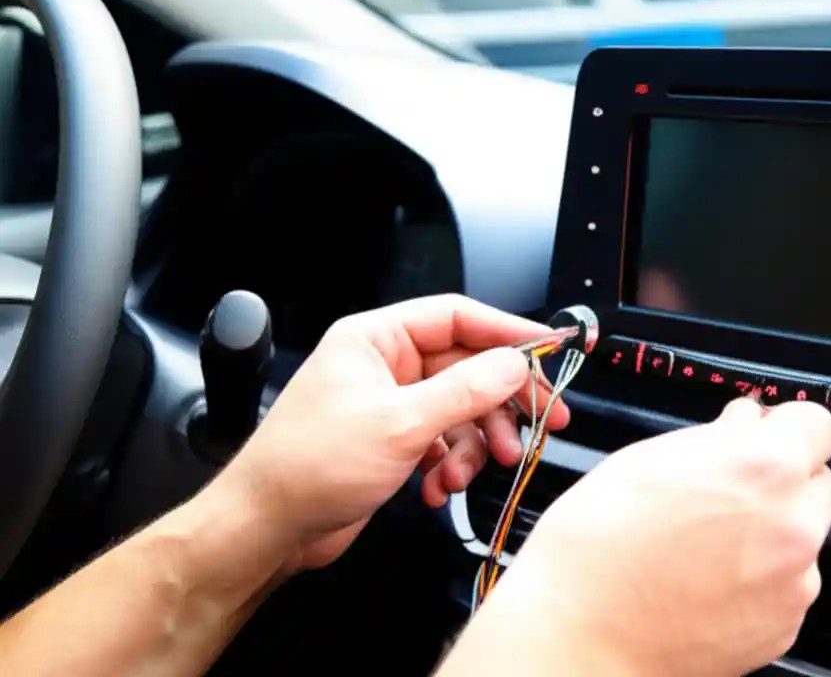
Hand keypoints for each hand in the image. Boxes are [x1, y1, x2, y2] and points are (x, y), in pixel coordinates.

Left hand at [213, 295, 569, 570]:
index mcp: (375, 339)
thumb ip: (465, 390)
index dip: (507, 331)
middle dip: (503, 400)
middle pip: (468, 367)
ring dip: (475, 443)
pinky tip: (438, 487)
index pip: (457, 317)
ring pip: (461, 410)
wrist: (266, 527)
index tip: (549, 348)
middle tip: (543, 420)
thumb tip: (512, 363)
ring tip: (472, 470)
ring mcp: (389, 405)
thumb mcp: (400, 424)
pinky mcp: (392, 442)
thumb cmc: (306, 466)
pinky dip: (450, 465)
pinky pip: (443, 441)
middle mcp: (384, 366)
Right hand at [468, 399, 830, 676]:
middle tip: (724, 491)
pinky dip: (760, 580)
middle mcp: (792, 524)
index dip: (786, 426)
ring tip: (704, 544)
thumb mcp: (649, 459)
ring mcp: (794, 582)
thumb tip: (747, 422)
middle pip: (818, 481)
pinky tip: (707, 579)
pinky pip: (788, 586)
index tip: (766, 433)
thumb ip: (717, 436)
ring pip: (804, 536)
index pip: (817, 423)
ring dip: (772, 532)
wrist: (580, 634)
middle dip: (782, 479)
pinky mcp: (784, 626)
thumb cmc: (598, 547)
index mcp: (765, 467)